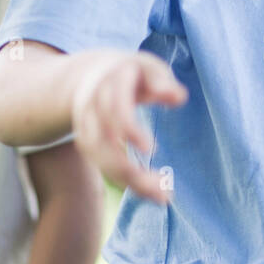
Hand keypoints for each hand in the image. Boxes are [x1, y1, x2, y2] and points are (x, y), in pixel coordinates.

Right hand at [72, 50, 187, 203]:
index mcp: (110, 84)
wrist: (91, 75)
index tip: (151, 150)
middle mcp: (91, 107)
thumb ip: (162, 81)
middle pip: (104, 143)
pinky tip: (149, 192)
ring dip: (129, 182)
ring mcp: (85, 127)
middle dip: (129, 169)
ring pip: (101, 160)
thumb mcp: (149, 68)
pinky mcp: (86, 143)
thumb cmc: (132, 73)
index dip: (129, 130)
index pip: (115, 110)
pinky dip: (125, 182)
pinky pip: (102, 166)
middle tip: (162, 189)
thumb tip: (179, 97)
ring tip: (161, 196)